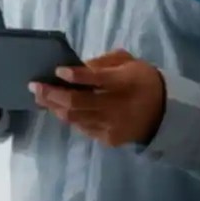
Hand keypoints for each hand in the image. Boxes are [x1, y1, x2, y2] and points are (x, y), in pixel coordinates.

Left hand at [30, 49, 166, 146]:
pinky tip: (57, 108)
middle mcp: (117, 106)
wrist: (165, 112)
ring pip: (75, 118)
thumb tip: (77, 67)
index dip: (75, 76)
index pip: (97, 80)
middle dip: (52, 94)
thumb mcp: (128, 61)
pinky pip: (82, 128)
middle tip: (34, 86)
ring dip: (54, 107)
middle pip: (78, 103)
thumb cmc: (142, 80)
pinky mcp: (108, 139)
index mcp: (124, 82)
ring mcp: (112, 126)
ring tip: (40, 97)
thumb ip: (104, 62)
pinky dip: (67, 117)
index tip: (57, 71)